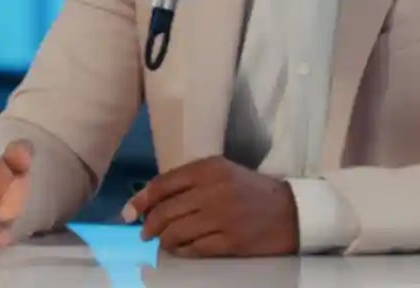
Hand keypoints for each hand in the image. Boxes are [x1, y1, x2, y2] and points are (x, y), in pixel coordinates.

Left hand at [124, 156, 297, 257]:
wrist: (291, 212)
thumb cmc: (251, 190)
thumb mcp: (222, 173)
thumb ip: (189, 181)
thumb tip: (150, 200)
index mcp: (210, 168)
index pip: (164, 184)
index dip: (141, 200)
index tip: (128, 212)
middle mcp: (214, 190)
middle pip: (166, 211)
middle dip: (149, 225)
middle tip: (144, 232)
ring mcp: (222, 217)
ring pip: (175, 233)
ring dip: (163, 240)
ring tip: (163, 242)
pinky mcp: (230, 241)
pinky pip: (193, 249)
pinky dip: (181, 251)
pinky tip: (181, 250)